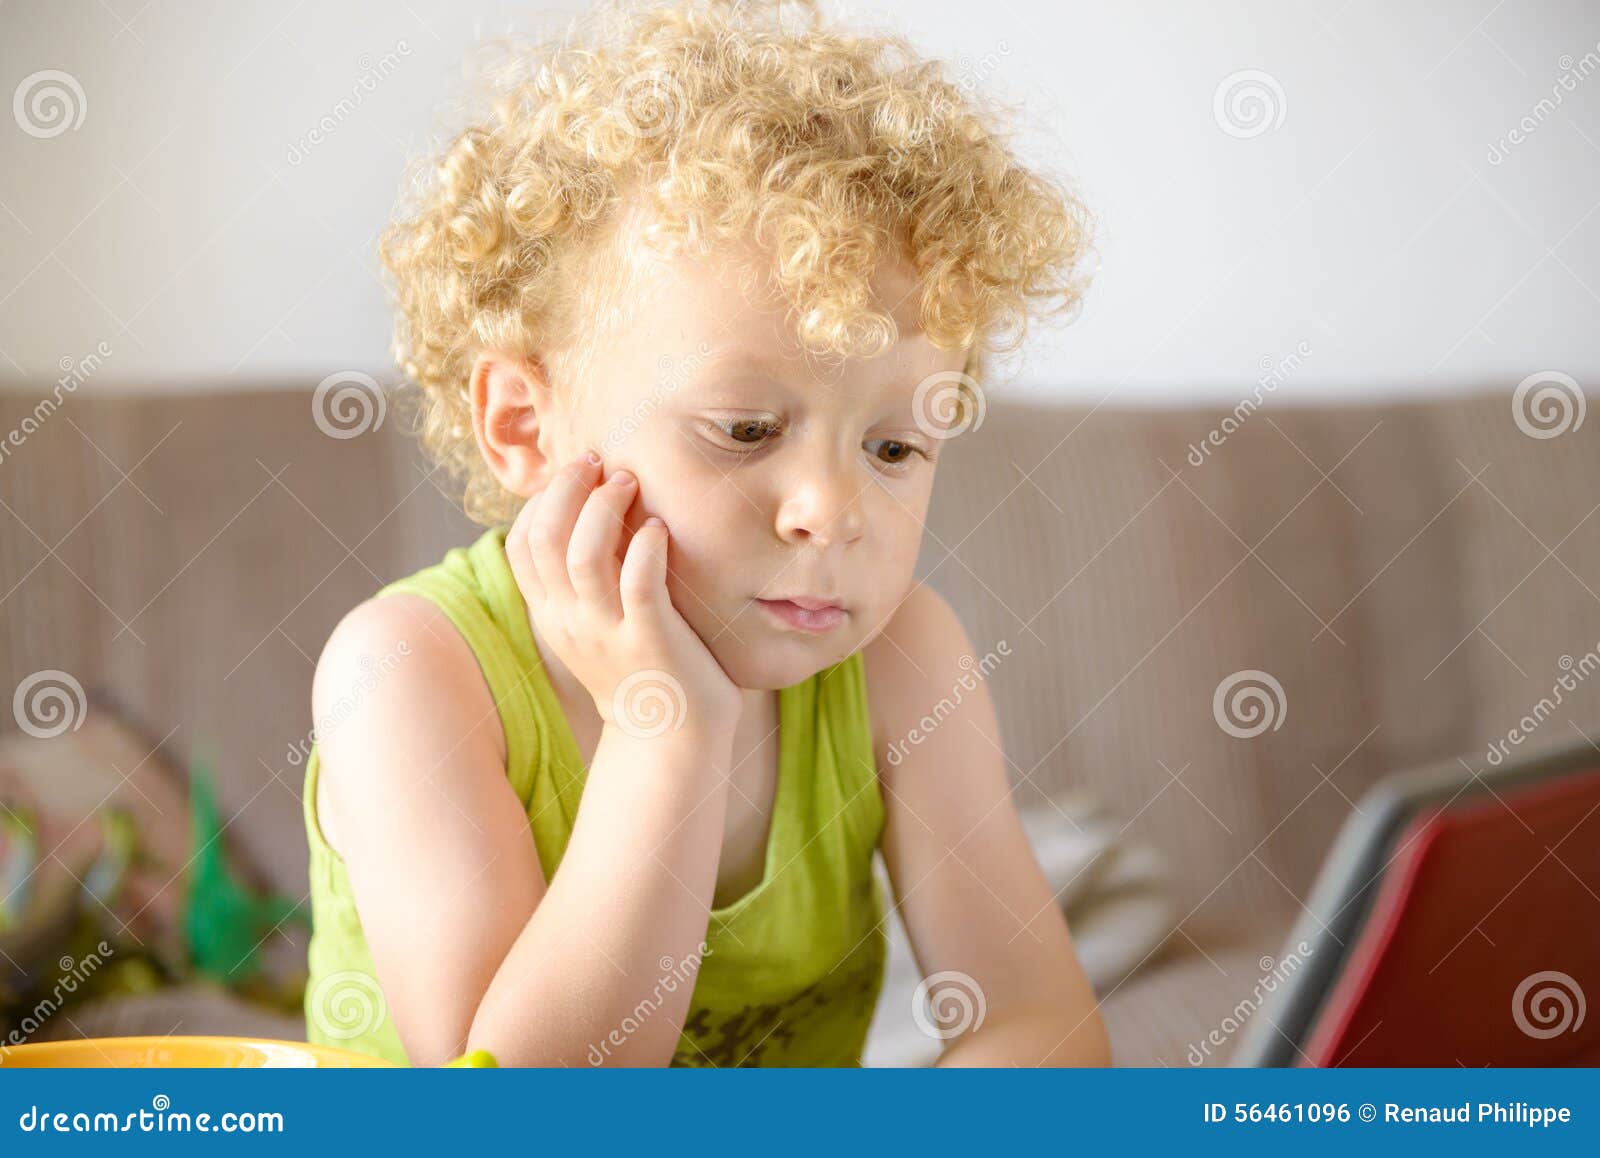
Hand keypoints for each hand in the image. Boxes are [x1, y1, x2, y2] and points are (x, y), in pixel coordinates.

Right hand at [504, 451, 740, 739]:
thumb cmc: (644, 668)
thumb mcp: (598, 624)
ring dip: (603, 509)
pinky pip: (639, 585)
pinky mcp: (652, 641)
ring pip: (583, 557)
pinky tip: (658, 529)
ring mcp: (609, 634)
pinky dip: (645, 548)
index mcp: (555, 615)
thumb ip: (588, 580)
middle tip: (598, 463)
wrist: (671, 738)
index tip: (574, 474)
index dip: (542, 501)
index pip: (522, 546)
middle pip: (545, 540)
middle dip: (567, 490)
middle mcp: (572, 622)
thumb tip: (591, 516)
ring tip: (629, 482)